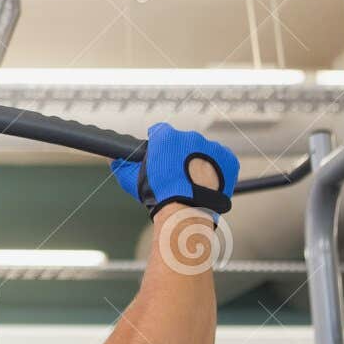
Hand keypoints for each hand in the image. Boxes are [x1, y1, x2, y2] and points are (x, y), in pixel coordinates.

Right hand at [110, 122, 238, 219]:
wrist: (186, 212)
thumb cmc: (159, 196)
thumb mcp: (132, 179)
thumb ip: (123, 165)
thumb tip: (114, 160)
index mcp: (167, 135)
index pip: (160, 131)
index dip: (158, 144)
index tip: (160, 157)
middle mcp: (190, 136)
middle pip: (184, 141)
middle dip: (180, 153)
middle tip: (176, 173)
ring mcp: (212, 147)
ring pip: (204, 150)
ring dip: (198, 161)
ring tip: (192, 181)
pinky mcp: (228, 160)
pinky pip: (221, 160)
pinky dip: (216, 169)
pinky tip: (206, 182)